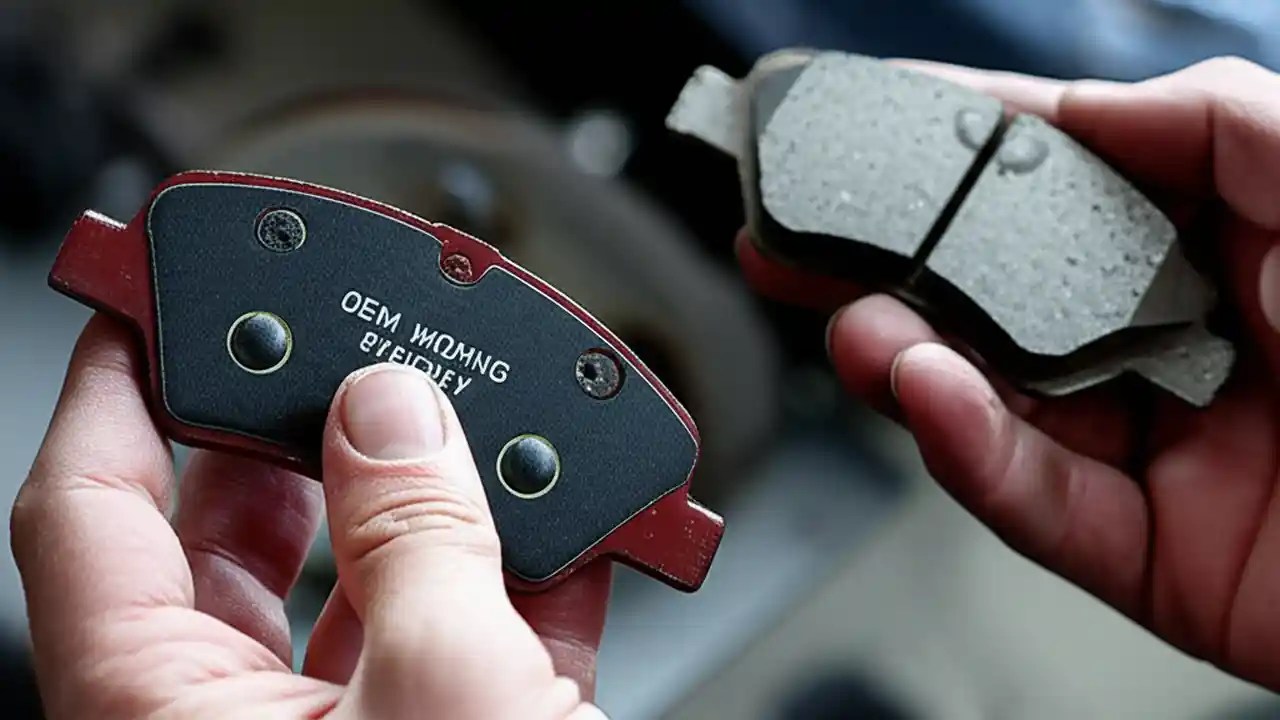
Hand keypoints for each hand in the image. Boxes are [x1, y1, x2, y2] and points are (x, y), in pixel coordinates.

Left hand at [11, 315, 610, 718]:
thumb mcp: (440, 692)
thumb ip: (416, 537)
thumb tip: (393, 415)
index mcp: (160, 714)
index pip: (89, 509)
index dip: (114, 388)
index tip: (147, 304)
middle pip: (234, 534)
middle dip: (300, 430)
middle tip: (340, 349)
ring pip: (362, 582)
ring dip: (436, 502)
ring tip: (483, 428)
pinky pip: (463, 638)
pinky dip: (523, 579)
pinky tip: (576, 526)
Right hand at [740, 56, 1279, 689]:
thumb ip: (1214, 125)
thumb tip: (1085, 110)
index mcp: (1225, 252)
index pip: (1061, 192)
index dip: (958, 155)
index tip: (867, 129)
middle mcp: (1183, 348)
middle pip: (1002, 307)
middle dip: (890, 270)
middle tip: (798, 241)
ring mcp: (1165, 455)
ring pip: (1002, 409)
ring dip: (910, 364)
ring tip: (853, 323)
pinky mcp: (1155, 559)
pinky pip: (1041, 504)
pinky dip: (972, 451)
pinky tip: (927, 397)